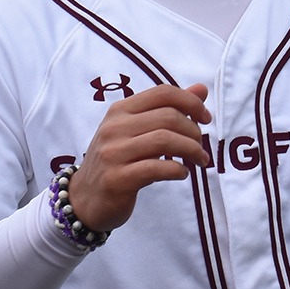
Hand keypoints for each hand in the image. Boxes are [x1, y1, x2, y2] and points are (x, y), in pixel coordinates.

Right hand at [69, 83, 211, 230]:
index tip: (205, 118)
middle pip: (168, 117)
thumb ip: (168, 109)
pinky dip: (177, 170)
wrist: (84, 198)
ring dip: (191, 150)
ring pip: (165, 140)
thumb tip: (202, 89)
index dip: (191, 102)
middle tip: (201, 147)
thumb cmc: (117, 161)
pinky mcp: (117, 179)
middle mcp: (114, 128)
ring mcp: (113, 153)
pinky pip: (156, 168)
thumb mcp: (138, 131)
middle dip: (194, 131)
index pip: (162, 92)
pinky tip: (182, 173)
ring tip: (199, 160)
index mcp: (120, 111)